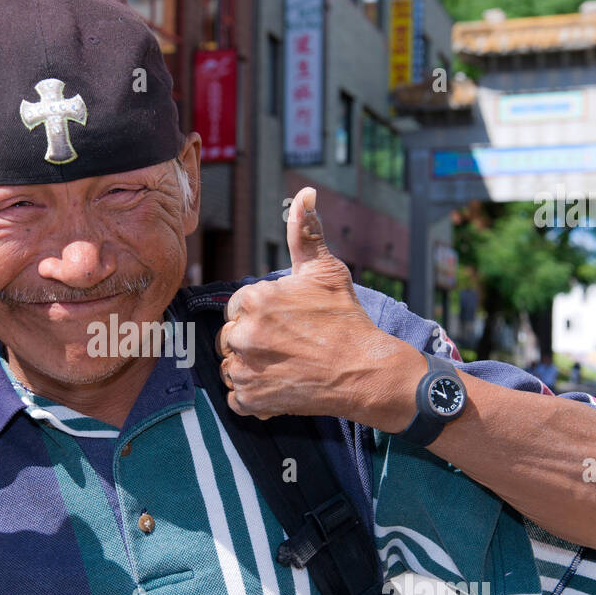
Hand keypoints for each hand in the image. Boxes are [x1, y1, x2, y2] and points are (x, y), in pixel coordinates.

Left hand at [216, 187, 421, 429]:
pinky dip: (254, 397)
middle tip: (287, 345)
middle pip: (230, 337)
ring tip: (284, 365)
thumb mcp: (325, 271)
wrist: (365, 370)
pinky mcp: (251, 400)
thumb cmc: (345, 319)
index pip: (237, 307)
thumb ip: (305, 232)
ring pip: (230, 367)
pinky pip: (237, 398)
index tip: (285, 323)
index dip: (260, 315)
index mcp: (254, 299)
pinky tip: (279, 386)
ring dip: (250, 368)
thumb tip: (305, 194)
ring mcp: (245, 369)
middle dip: (252, 341)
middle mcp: (243, 334)